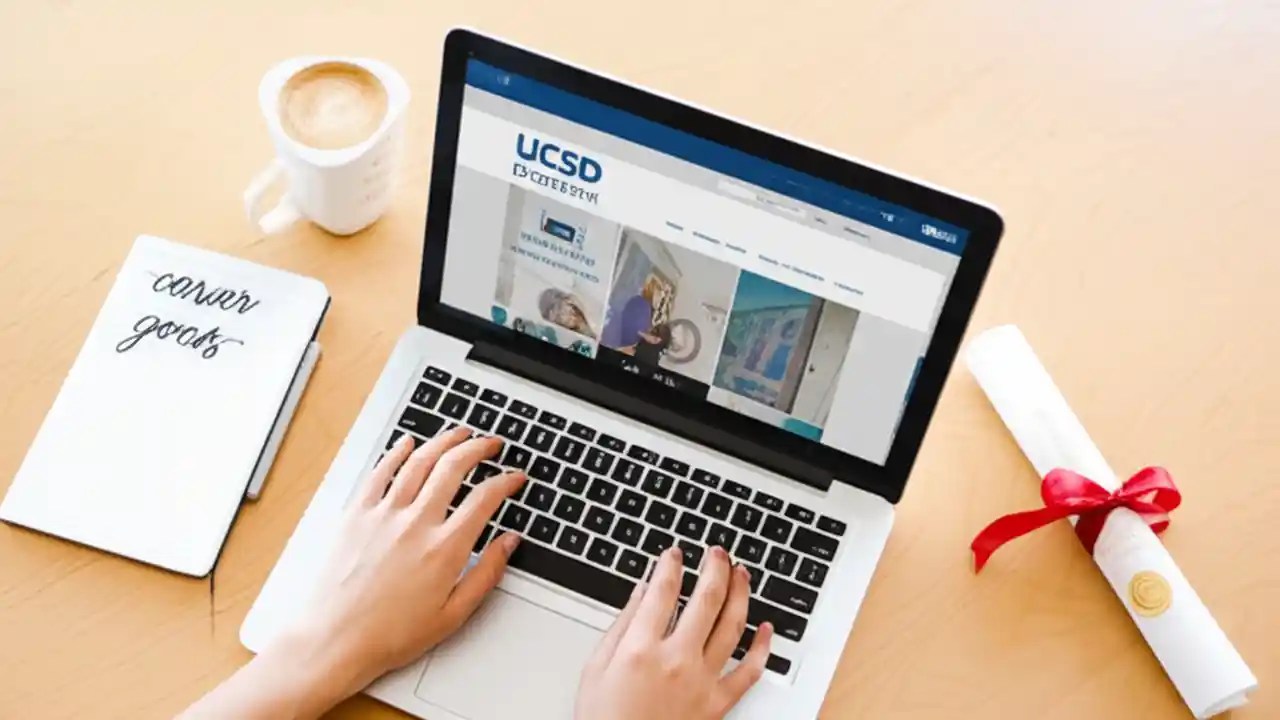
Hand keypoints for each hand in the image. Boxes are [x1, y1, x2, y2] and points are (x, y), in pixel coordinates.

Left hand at [270, 429, 525, 698]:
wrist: (334, 640)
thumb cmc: (390, 635)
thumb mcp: (453, 615)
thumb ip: (486, 574)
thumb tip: (508, 543)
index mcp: (444, 549)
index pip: (485, 498)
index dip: (506, 481)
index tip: (514, 476)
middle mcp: (415, 524)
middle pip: (454, 467)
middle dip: (479, 448)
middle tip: (491, 443)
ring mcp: (383, 515)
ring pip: (419, 461)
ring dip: (443, 441)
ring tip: (459, 434)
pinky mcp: (356, 515)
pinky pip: (380, 473)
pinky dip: (396, 453)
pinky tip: (407, 444)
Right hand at [575, 544, 772, 719]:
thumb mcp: (597, 667)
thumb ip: (622, 624)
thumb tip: (642, 590)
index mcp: (641, 649)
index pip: (663, 590)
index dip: (671, 564)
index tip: (674, 554)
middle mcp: (676, 660)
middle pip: (706, 599)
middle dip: (715, 567)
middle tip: (717, 553)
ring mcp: (702, 681)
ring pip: (732, 625)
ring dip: (740, 593)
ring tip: (741, 573)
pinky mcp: (718, 703)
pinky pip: (750, 671)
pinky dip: (762, 647)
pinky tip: (765, 628)